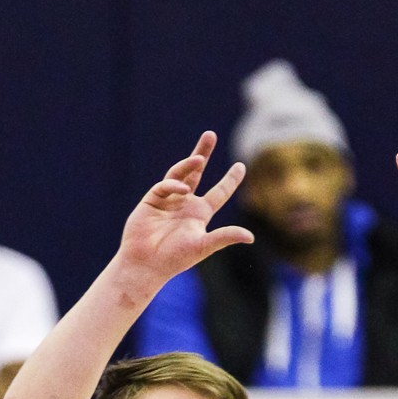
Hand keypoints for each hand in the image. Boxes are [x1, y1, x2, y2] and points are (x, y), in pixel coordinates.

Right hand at [118, 131, 253, 290]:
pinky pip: (165, 185)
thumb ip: (225, 237)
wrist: (146, 264)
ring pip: (180, 172)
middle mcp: (185, 204)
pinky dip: (174, 184)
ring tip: (200, 158)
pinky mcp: (152, 200)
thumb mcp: (203, 246)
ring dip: (189, 163)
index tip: (241, 166)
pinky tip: (182, 189)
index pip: (219, 193)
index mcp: (200, 214)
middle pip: (197, 172)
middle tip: (210, 134)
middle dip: (203, 152)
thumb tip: (251, 237)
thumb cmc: (175, 259)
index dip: (230, 180)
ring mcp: (168, 200)